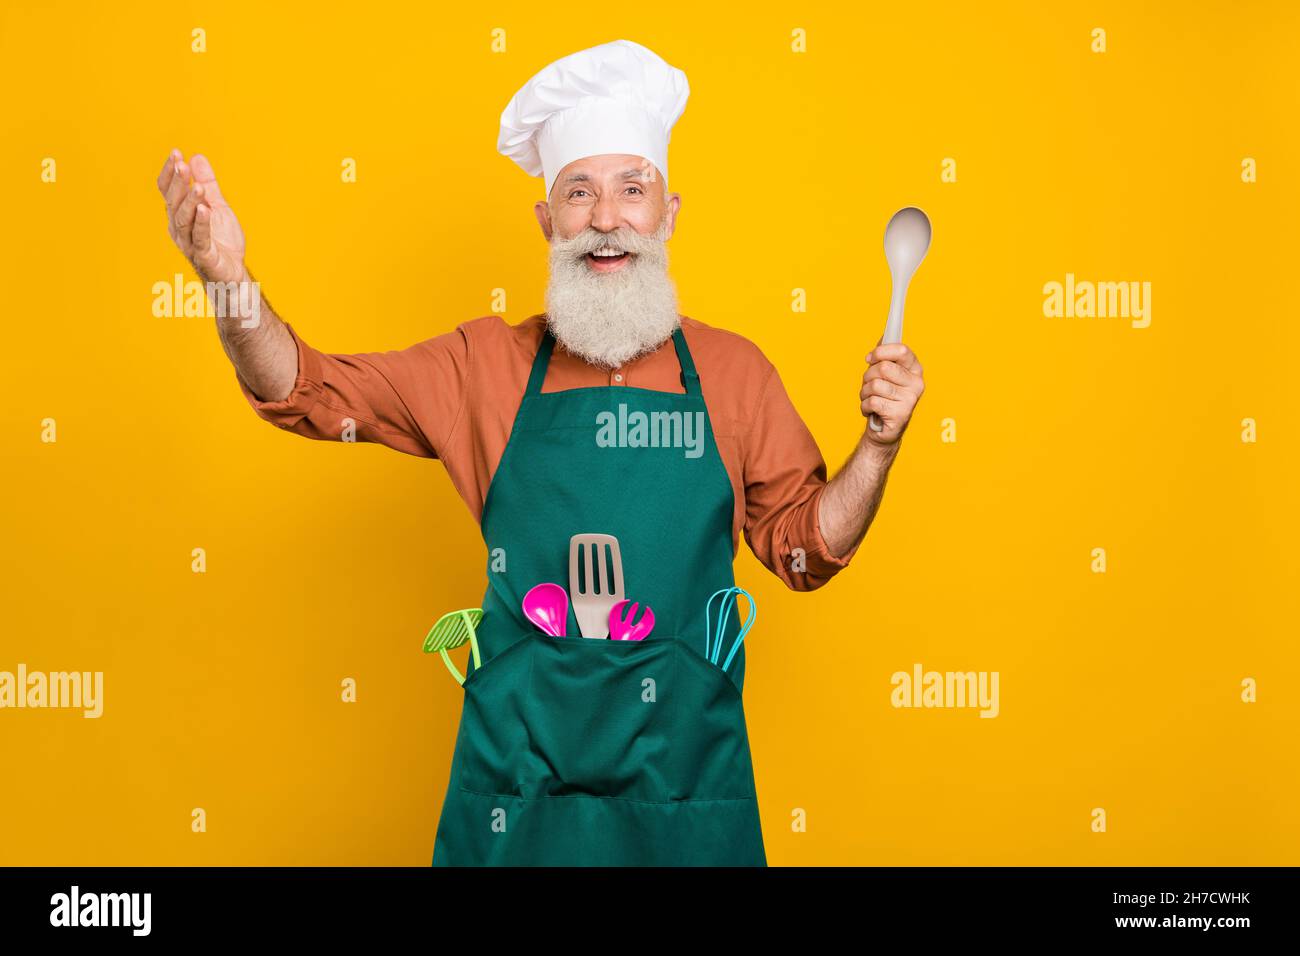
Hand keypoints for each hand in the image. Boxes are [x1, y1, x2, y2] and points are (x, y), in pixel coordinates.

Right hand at [156, 149, 245, 284]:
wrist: (233, 274)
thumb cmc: (222, 242)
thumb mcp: (217, 206)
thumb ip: (208, 184)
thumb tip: (196, 157)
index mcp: (179, 214)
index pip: (168, 190)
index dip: (170, 172)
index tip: (176, 153)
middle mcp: (179, 228)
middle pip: (173, 202)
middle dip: (177, 183)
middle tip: (181, 164)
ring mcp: (189, 243)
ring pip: (183, 220)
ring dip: (189, 201)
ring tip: (198, 186)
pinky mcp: (204, 257)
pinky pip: (200, 239)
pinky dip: (201, 223)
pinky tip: (204, 209)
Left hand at [860, 341, 924, 443]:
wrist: (883, 429)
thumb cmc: (882, 397)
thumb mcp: (884, 374)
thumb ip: (885, 355)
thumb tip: (885, 335)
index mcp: (914, 369)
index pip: (902, 350)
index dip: (881, 352)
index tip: (870, 358)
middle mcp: (917, 383)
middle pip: (884, 367)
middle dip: (868, 376)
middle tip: (870, 386)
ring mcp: (911, 399)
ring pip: (875, 385)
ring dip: (865, 393)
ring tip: (871, 399)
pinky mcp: (901, 414)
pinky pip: (872, 402)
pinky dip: (865, 407)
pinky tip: (872, 411)